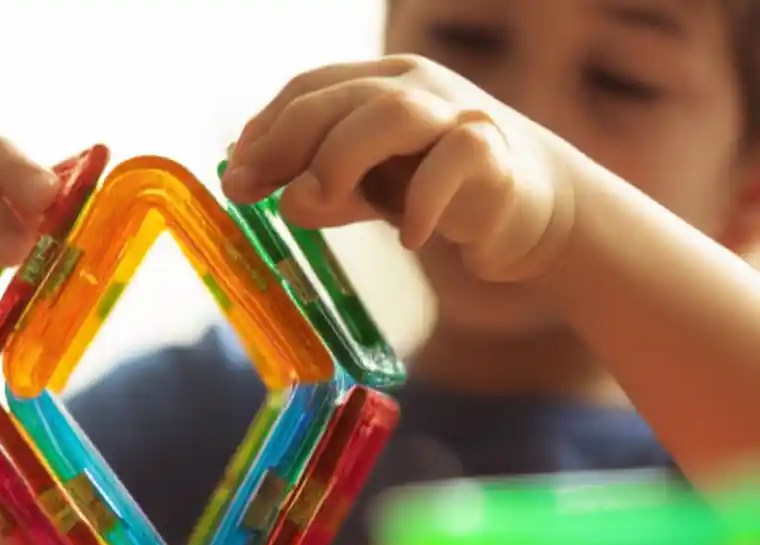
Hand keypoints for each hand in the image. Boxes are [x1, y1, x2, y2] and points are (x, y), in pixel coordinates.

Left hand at [222, 55, 576, 282]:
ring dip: (340, 158)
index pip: (309, 88)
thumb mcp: (367, 189)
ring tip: (313, 204)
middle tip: (250, 192)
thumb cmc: (436, 192)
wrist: (533, 211)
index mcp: (379, 84)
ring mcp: (458, 115)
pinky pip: (453, 165)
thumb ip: (320, 190)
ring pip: (391, 114)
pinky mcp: (495, 156)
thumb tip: (266, 198)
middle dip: (285, 144)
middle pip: (340, 97)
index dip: (265, 129)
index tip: (234, 176)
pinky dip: (422, 202)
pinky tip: (407, 238)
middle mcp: (417, 87)